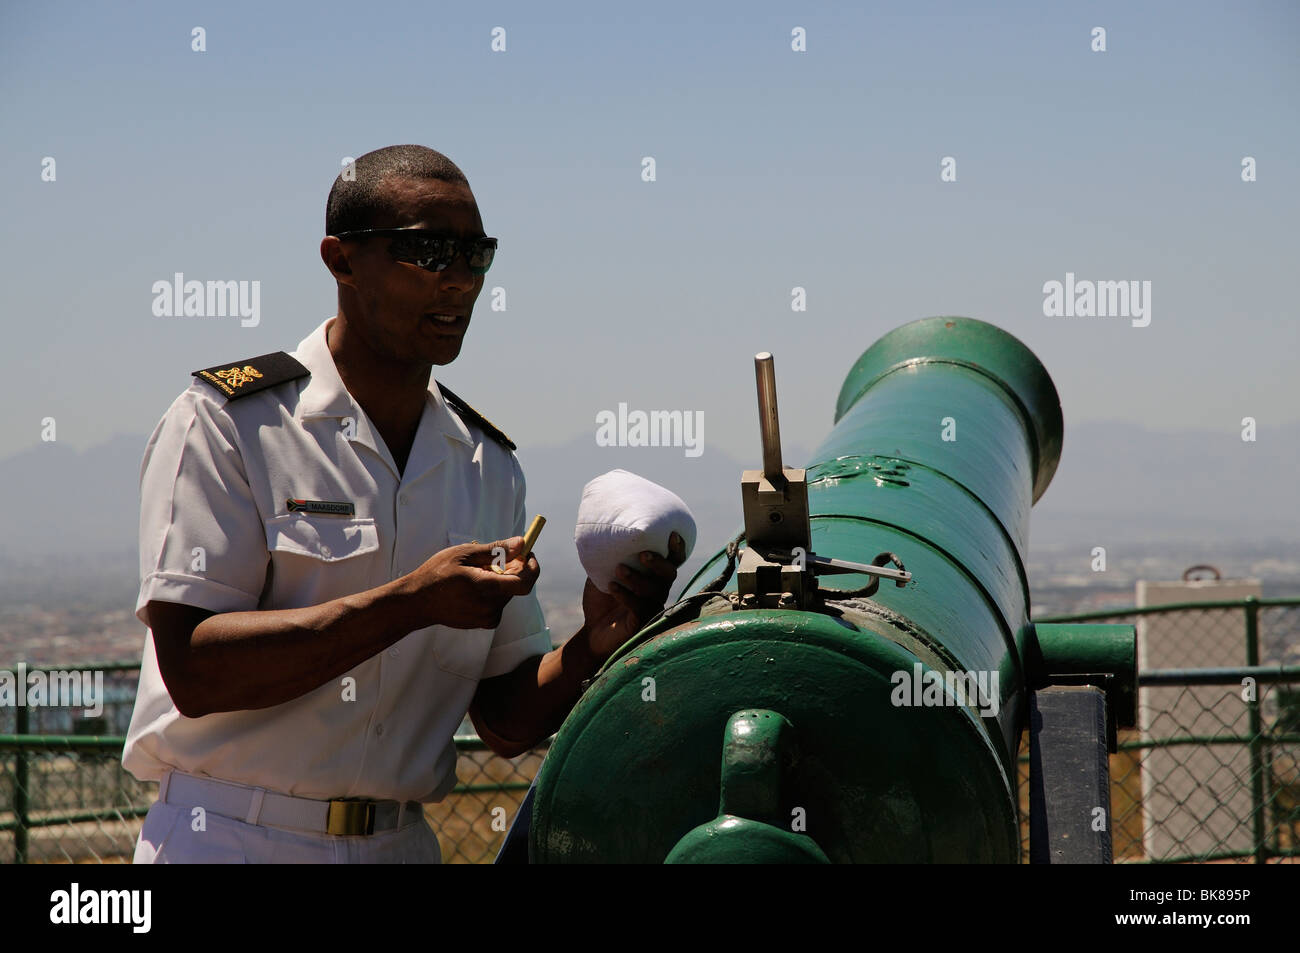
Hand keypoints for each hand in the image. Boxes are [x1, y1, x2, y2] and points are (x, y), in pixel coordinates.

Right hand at [406, 536, 538, 628]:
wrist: (417, 602)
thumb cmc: (437, 573)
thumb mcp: (464, 553)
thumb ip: (496, 550)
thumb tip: (521, 543)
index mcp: (486, 588)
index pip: (525, 582)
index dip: (532, 567)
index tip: (527, 553)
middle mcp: (489, 606)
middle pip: (515, 586)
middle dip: (513, 569)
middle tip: (496, 556)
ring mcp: (486, 618)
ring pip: (506, 594)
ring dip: (500, 581)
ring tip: (475, 572)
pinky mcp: (482, 623)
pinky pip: (497, 604)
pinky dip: (492, 593)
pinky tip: (473, 587)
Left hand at [582, 532, 686, 656]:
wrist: (592, 631)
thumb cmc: (601, 599)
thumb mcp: (602, 572)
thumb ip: (609, 556)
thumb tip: (604, 533)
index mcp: (652, 575)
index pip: (671, 561)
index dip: (676, 549)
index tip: (672, 534)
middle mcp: (657, 590)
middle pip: (669, 574)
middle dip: (658, 563)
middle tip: (642, 554)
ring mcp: (651, 607)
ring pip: (654, 591)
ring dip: (637, 578)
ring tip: (619, 569)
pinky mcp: (641, 622)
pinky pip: (640, 607)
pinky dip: (626, 595)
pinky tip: (612, 587)